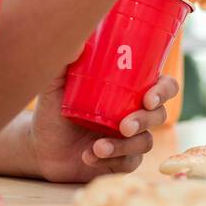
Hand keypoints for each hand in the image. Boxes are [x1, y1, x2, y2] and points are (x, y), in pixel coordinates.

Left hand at [27, 73, 177, 181]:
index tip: (149, 98)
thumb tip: (78, 42)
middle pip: (158, 114)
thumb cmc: (54, 110)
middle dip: (145, 120)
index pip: (163, 85)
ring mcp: (130, 138)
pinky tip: (89, 156)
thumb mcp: (55, 85)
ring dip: (124, 145)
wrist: (40, 146)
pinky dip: (110, 159)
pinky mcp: (122, 161)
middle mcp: (135, 112)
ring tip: (99, 147)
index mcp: (129, 90)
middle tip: (125, 126)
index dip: (164, 90)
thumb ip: (63, 62)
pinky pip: (129, 162)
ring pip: (145, 142)